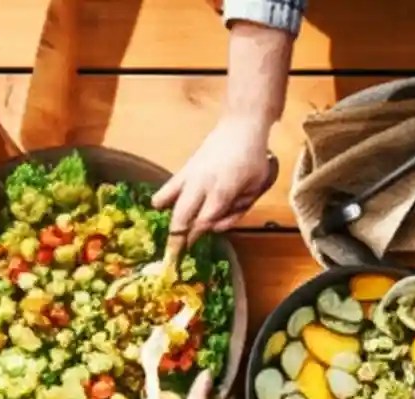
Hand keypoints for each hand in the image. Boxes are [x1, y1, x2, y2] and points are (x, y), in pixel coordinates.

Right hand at [152, 115, 277, 243]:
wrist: (240, 127)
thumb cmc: (253, 159)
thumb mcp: (255, 188)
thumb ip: (237, 210)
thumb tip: (215, 227)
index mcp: (222, 191)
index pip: (203, 222)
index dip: (195, 237)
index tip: (188, 251)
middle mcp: (202, 185)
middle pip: (182, 217)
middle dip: (176, 237)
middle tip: (172, 254)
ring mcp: (191, 176)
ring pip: (171, 202)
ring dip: (168, 219)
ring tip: (168, 233)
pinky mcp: (185, 169)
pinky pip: (169, 186)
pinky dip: (163, 198)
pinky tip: (158, 207)